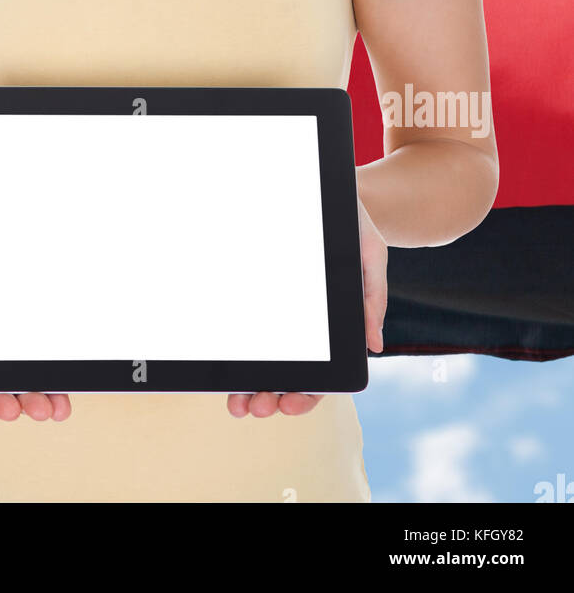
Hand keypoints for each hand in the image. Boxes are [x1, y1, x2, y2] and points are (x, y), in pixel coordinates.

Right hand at [0, 165, 71, 422]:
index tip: (12, 411)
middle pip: (4, 372)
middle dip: (28, 396)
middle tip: (49, 412)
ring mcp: (3, 310)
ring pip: (24, 358)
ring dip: (44, 384)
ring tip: (61, 405)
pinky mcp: (19, 292)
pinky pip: (36, 327)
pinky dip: (51, 352)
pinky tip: (66, 367)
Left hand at [227, 194, 386, 417]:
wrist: (323, 189)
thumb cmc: (352, 226)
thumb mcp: (370, 254)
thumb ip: (372, 297)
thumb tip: (374, 345)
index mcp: (333, 325)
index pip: (323, 372)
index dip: (306, 394)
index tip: (289, 404)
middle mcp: (305, 326)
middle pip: (288, 374)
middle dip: (270, 397)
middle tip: (256, 407)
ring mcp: (281, 314)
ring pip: (264, 360)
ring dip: (249, 385)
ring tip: (237, 402)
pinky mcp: (262, 295)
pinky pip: (248, 330)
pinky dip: (237, 354)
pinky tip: (225, 369)